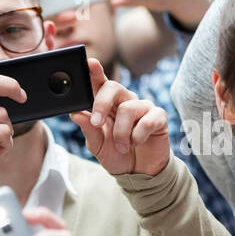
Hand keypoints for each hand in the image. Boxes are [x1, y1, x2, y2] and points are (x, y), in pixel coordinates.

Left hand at [69, 58, 169, 175]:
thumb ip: (88, 129)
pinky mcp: (159, 117)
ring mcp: (143, 107)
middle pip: (113, 86)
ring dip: (121, 133)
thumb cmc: (117, 154)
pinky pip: (147, 120)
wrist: (139, 172)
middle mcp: (125, 101)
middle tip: (97, 123)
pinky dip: (138, 135)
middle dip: (101, 104)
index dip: (94, 72)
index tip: (89, 63)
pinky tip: (137, 143)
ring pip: (128, 108)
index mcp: (107, 104)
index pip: (99, 83)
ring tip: (123, 147)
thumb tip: (76, 114)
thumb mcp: (97, 145)